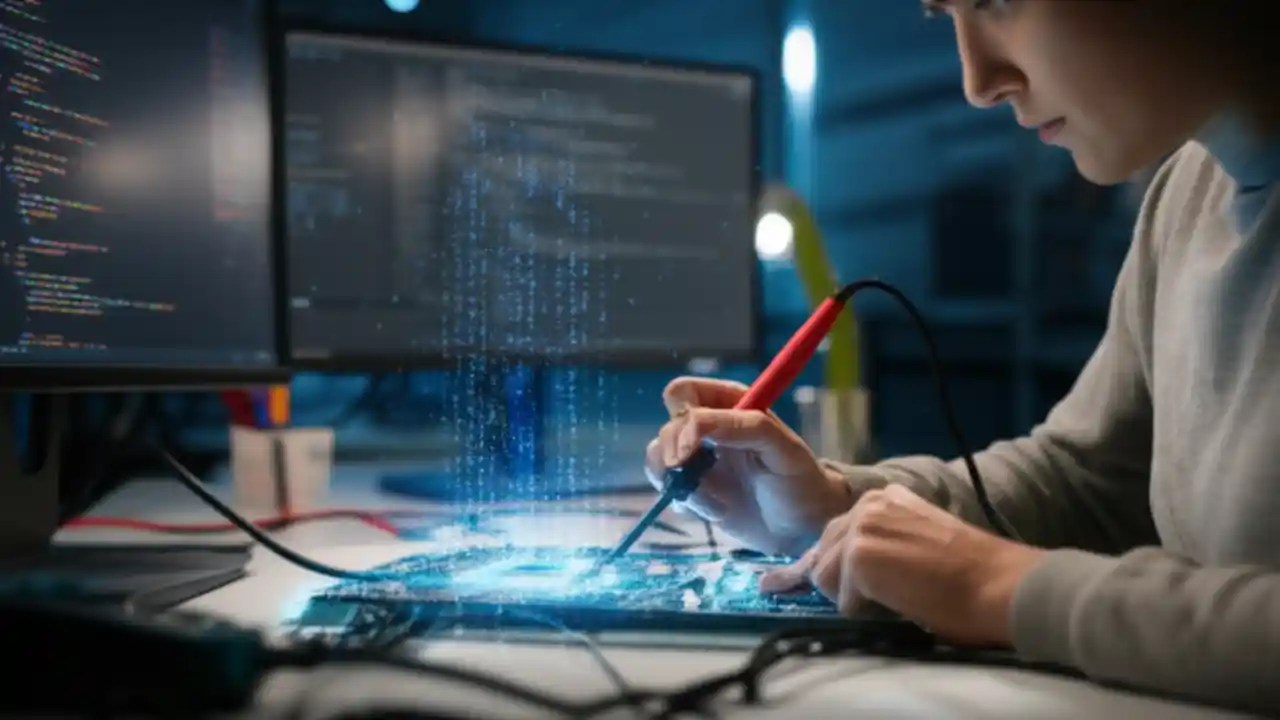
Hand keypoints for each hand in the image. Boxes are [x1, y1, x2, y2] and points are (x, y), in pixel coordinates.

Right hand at [645, 377, 853, 556]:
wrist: (805, 527)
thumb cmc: (798, 479)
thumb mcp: (777, 445)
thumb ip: (737, 426)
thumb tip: (688, 431)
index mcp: (730, 403)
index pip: (683, 393)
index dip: (681, 417)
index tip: (689, 448)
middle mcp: (708, 428)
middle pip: (665, 428)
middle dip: (674, 456)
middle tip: (694, 475)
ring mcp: (699, 461)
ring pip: (658, 460)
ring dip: (680, 484)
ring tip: (714, 503)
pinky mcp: (695, 491)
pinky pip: (668, 491)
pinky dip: (687, 504)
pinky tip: (716, 512)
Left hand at [759, 484, 1045, 645]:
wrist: (1000, 584)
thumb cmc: (970, 576)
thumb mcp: (916, 542)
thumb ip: (878, 545)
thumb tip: (839, 571)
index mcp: (884, 498)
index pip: (834, 534)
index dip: (822, 564)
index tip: (785, 581)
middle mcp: (868, 504)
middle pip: (823, 554)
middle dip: (839, 582)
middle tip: (877, 597)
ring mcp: (861, 527)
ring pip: (824, 577)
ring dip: (853, 597)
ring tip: (897, 596)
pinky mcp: (859, 556)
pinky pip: (841, 600)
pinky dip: (866, 611)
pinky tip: (900, 600)